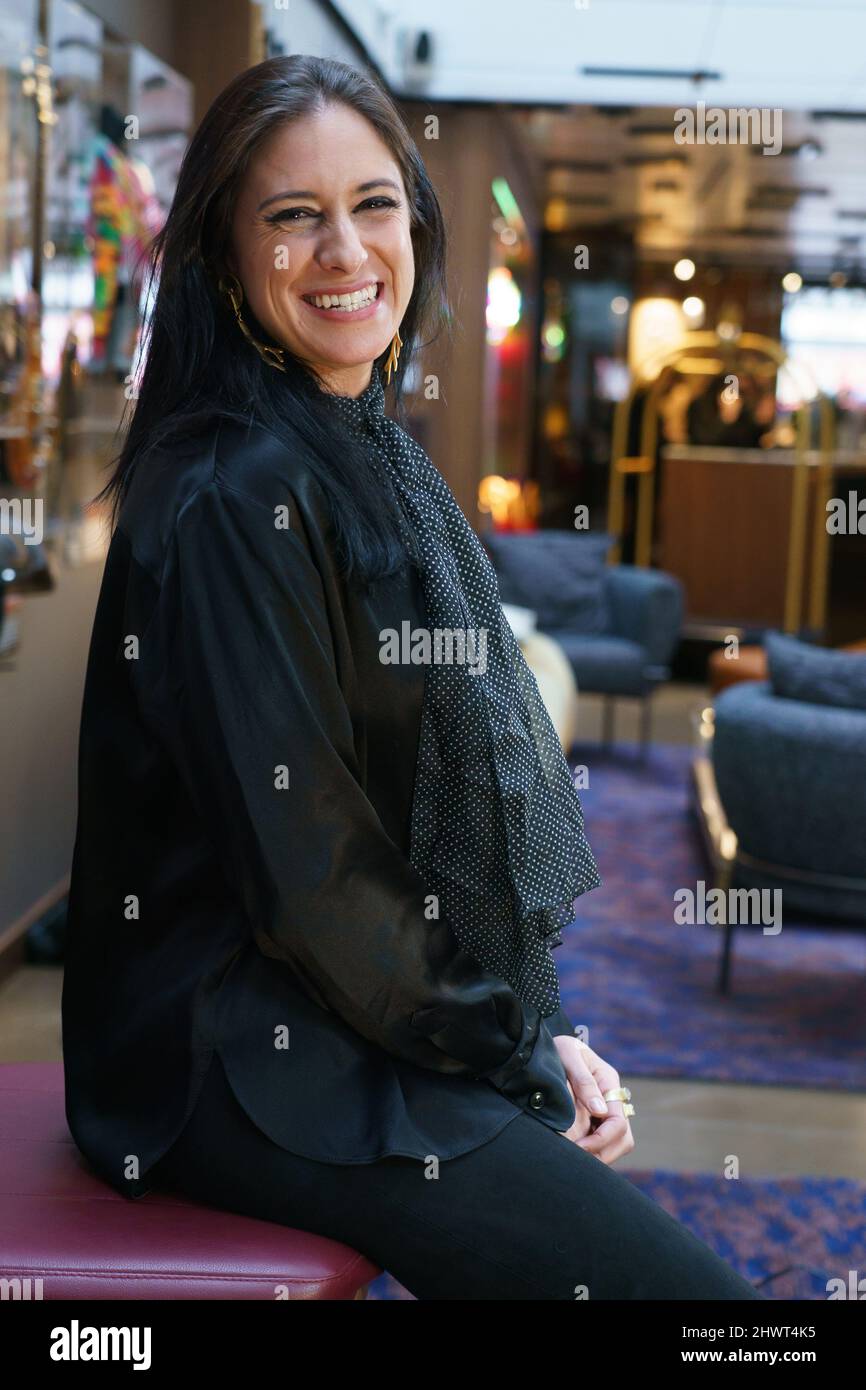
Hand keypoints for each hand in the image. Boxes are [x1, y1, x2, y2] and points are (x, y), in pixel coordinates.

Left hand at [553, 1034, 634, 1165]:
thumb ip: (584, 1081)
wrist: (549, 1047)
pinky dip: (591, 1153)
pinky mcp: (593, 1119)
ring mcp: (604, 1111)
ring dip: (599, 1156)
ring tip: (574, 1159)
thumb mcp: (568, 1055)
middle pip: (623, 1139)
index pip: (618, 1122)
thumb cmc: (559, 1047)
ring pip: (616, 1145)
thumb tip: (600, 1111)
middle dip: (603, 1153)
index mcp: (609, 1082)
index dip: (601, 1140)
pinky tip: (572, 1152)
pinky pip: (601, 1143)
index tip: (579, 1147)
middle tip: (576, 1158)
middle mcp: (611, 1099)